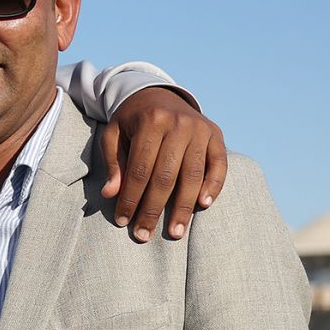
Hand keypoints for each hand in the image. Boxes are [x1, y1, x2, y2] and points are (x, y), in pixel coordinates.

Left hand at [99, 87, 226, 241]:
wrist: (160, 94)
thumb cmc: (133, 121)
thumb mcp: (114, 135)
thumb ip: (113, 163)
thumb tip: (111, 194)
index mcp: (151, 121)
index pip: (139, 169)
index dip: (130, 198)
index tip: (123, 221)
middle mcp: (179, 124)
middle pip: (165, 176)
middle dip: (153, 209)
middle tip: (144, 235)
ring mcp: (200, 129)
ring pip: (192, 175)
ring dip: (183, 207)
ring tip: (176, 232)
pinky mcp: (216, 135)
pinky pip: (218, 164)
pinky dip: (213, 186)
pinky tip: (203, 206)